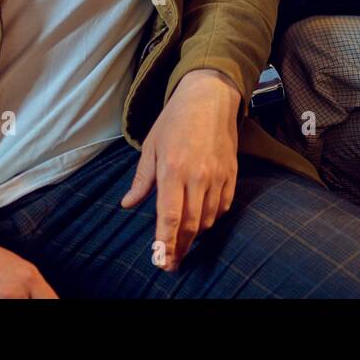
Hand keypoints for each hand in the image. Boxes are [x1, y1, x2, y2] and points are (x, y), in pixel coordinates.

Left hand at [120, 68, 240, 271]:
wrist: (209, 97)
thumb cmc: (175, 120)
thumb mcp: (151, 146)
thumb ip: (142, 180)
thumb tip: (127, 204)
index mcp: (172, 169)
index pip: (169, 216)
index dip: (166, 243)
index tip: (161, 261)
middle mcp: (197, 175)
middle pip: (190, 224)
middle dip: (180, 247)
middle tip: (172, 262)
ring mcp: (218, 175)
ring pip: (208, 218)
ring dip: (195, 234)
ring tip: (184, 240)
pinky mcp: (231, 173)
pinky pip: (224, 206)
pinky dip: (213, 218)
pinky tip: (203, 220)